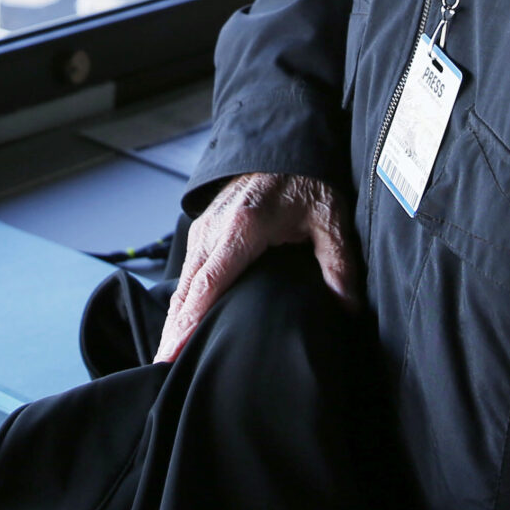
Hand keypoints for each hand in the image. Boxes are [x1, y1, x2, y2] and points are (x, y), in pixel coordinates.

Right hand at [155, 172, 357, 361]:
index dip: (192, 320)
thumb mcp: (330, 217)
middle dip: (173, 329)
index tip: (176, 351)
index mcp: (243, 228)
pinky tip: (178, 324)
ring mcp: (205, 228)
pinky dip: (180, 299)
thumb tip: (346, 306)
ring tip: (165, 355)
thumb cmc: (305, 178)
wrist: (282, 142)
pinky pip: (187, 271)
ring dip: (173, 317)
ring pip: (183, 282)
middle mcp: (215, 229)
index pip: (210, 283)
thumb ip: (338, 263)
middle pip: (187, 289)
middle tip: (162, 367)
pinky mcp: (204, 230)